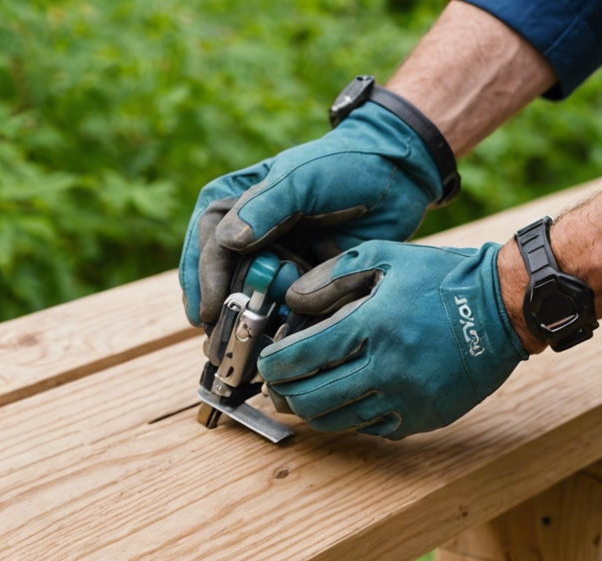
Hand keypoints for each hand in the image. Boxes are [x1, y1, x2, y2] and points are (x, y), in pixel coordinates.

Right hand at [178, 101, 451, 326]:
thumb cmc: (345, 165)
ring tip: (245, 355)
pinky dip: (279, 329)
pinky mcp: (299, 283)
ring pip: (247, 302)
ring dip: (248, 326)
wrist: (398, 175)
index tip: (209, 309)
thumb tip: (229, 241)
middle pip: (220, 281)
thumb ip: (265, 206)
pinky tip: (279, 348)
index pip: (206, 244)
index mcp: (233, 204)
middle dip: (221, 313)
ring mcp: (272, 263)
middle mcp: (245, 237)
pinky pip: (280, 312)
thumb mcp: (301, 178)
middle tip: (221, 347)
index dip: (204, 279)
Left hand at [257, 241, 525, 438]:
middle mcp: (388, 368)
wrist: (505, 308)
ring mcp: (407, 399)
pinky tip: (343, 402)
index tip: (264, 362)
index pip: (303, 357)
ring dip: (310, 412)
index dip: (272, 364)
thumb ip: (333, 274)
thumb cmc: (442, 278)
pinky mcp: (424, 418)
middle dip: (282, 394)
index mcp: (374, 325)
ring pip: (337, 421)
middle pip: (311, 398)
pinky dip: (348, 419)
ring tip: (300, 398)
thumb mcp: (386, 256)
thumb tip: (292, 300)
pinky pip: (371, 430)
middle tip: (274, 386)